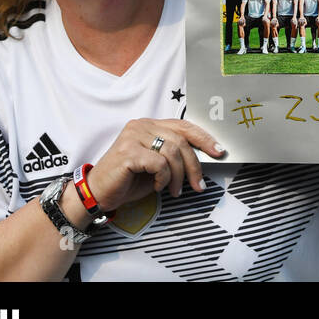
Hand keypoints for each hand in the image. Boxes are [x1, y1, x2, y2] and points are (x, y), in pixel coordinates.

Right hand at [85, 119, 225, 211]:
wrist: (99, 193)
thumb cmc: (128, 180)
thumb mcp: (157, 165)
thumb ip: (174, 156)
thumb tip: (204, 157)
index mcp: (150, 125)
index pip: (184, 126)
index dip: (204, 138)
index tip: (219, 151)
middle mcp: (141, 125)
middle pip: (182, 140)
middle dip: (194, 165)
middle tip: (199, 185)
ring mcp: (133, 136)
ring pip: (173, 152)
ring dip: (179, 176)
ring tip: (174, 191)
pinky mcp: (128, 151)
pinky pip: (159, 163)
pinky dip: (163, 178)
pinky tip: (156, 186)